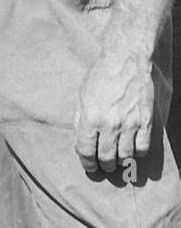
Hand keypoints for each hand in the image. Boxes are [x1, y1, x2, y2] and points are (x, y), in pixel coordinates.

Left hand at [74, 38, 152, 175]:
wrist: (126, 61)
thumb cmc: (100, 77)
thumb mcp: (81, 97)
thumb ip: (80, 120)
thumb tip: (81, 142)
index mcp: (89, 118)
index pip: (86, 151)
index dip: (87, 163)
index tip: (89, 166)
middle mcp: (109, 124)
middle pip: (106, 157)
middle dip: (103, 165)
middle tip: (104, 166)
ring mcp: (129, 124)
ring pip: (125, 156)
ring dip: (120, 162)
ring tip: (117, 161)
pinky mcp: (146, 121)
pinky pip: (143, 148)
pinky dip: (137, 154)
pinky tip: (133, 151)